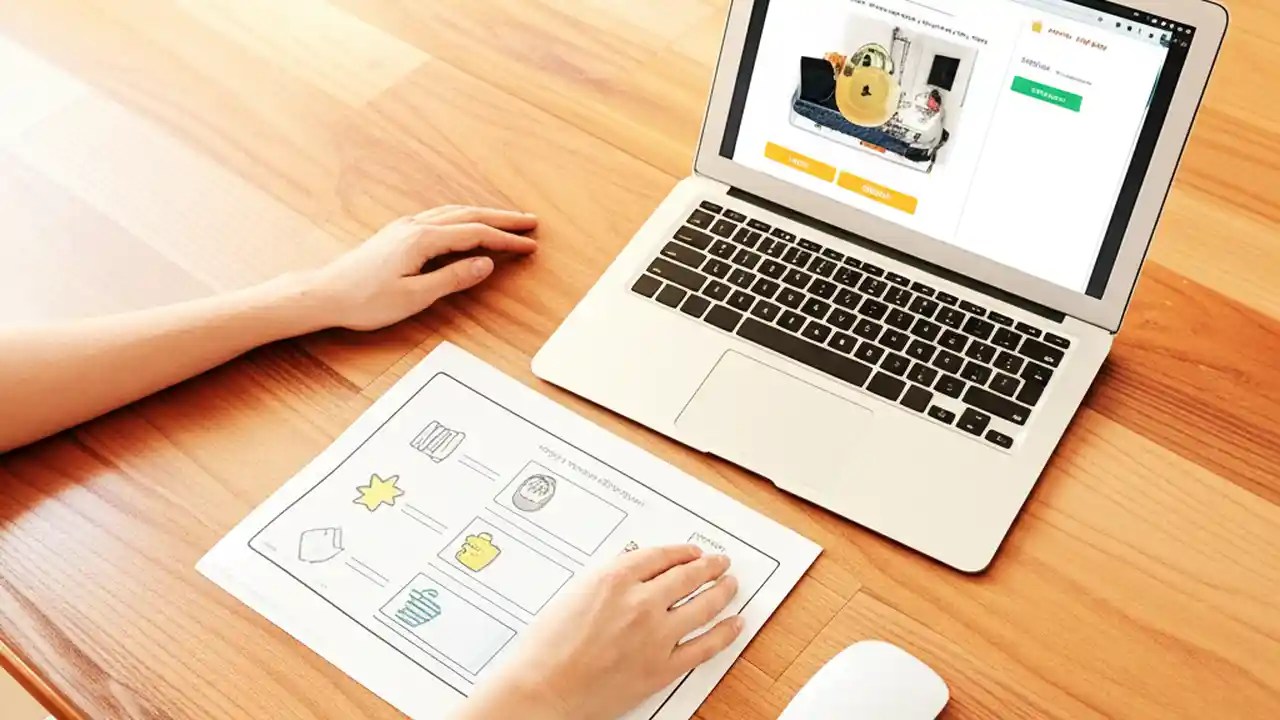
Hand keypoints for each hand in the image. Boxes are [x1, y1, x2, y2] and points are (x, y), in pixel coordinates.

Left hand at [305, 205, 537, 330]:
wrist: (325, 294)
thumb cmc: (364, 300)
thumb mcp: (414, 296)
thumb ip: (453, 278)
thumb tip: (484, 264)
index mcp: (423, 240)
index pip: (476, 234)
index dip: (506, 240)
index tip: (529, 245)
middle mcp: (415, 226)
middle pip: (469, 215)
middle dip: (502, 219)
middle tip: (529, 223)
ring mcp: (404, 228)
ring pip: (454, 213)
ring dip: (483, 215)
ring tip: (505, 221)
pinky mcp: (397, 234)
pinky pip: (439, 217)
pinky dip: (462, 217)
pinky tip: (465, 224)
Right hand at [459, 545, 743, 719]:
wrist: (543, 690)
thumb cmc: (547, 649)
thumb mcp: (574, 595)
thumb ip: (608, 582)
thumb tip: (635, 575)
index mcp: (614, 579)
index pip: (660, 556)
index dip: (681, 551)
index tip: (691, 551)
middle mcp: (640, 602)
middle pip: (687, 575)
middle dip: (708, 566)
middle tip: (718, 562)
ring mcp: (656, 635)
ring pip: (703, 605)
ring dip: (722, 591)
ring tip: (730, 584)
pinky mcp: (663, 667)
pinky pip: (705, 646)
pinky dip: (725, 633)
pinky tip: (734, 624)